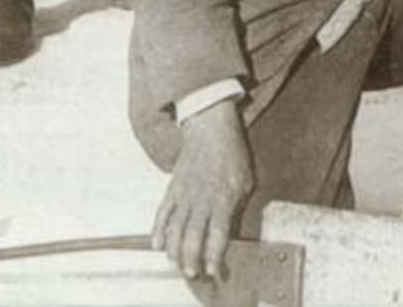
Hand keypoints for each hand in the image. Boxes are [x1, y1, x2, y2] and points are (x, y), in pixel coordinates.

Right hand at [153, 99, 253, 281]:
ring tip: (178, 265)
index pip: (218, 233)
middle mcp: (201, 198)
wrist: (210, 128)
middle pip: (193, 236)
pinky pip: (161, 213)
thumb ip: (236, 209)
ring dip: (175, 251)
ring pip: (175, 229)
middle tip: (193, 274)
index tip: (214, 270)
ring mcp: (184, 193)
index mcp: (223, 197)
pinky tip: (158, 246)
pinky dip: (157, 231)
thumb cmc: (232, 155)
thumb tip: (231, 234)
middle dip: (192, 258)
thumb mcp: (246, 181)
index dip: (215, 254)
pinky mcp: (172, 188)